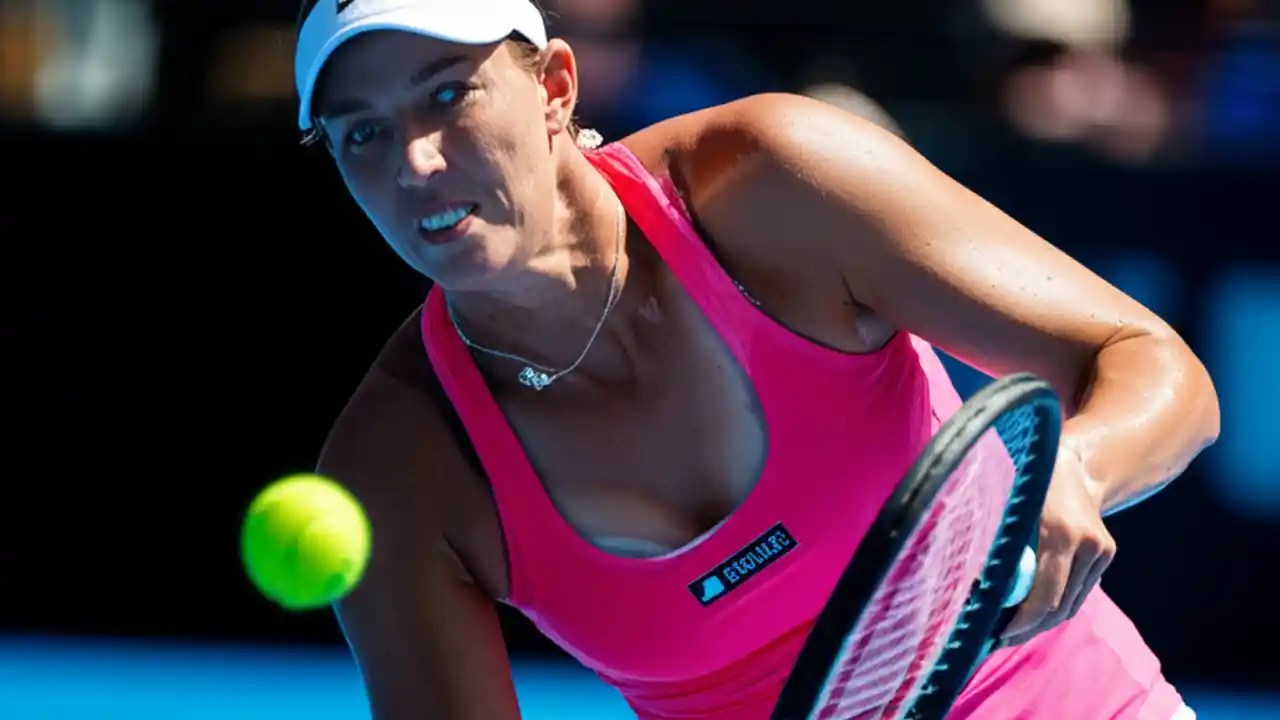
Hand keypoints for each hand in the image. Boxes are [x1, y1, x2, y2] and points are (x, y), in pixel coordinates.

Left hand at [1000, 445, 1115, 644]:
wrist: (1072, 461)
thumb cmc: (1023, 477)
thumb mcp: (1003, 501)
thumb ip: (992, 539)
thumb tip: (966, 582)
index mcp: (1059, 531)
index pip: (1045, 595)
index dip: (1022, 621)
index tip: (997, 633)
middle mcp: (1087, 543)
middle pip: (1060, 606)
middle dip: (1029, 628)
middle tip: (999, 638)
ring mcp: (1101, 550)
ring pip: (1072, 603)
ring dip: (1042, 622)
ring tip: (1012, 630)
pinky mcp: (1107, 553)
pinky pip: (1079, 591)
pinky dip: (1056, 606)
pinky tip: (1032, 613)